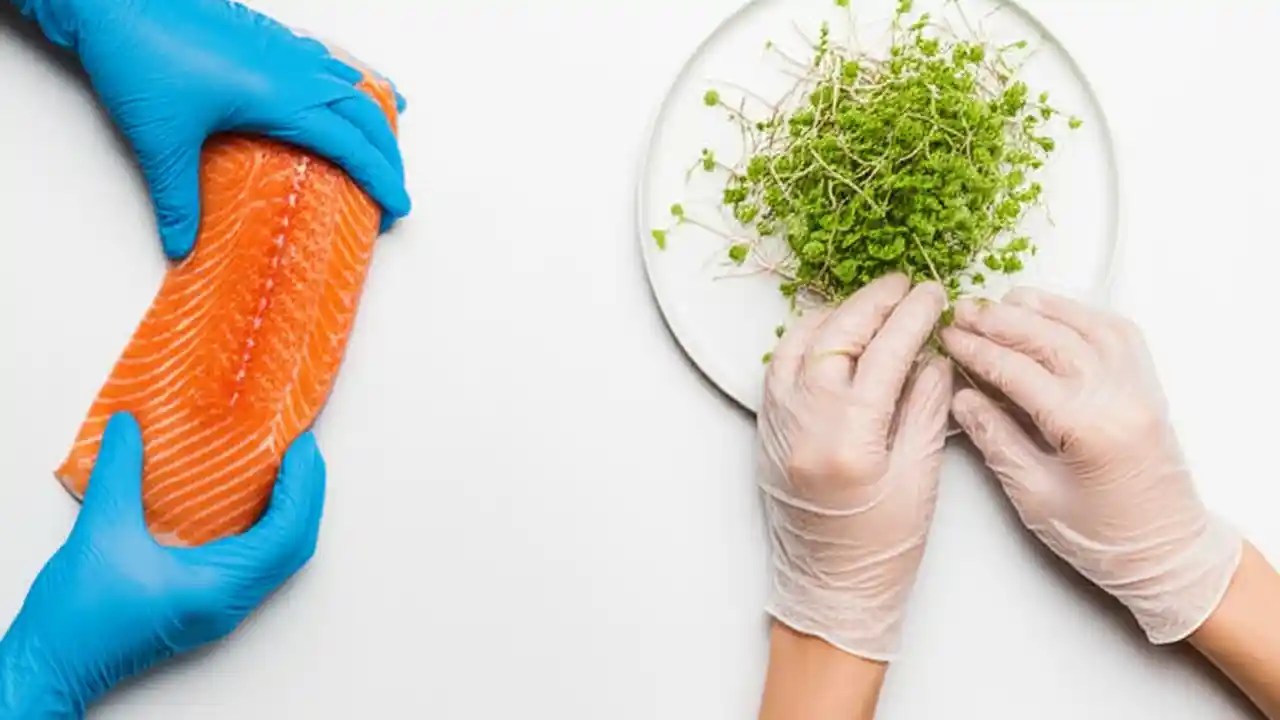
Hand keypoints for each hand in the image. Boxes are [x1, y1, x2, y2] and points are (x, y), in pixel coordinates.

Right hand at [0, 413, 325, 715]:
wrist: (53, 665)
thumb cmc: (77, 617)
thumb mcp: (100, 532)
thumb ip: (119, 472)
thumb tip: (130, 425)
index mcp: (217, 587)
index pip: (285, 534)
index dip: (302, 487)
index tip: (302, 447)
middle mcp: (228, 601)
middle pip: (293, 547)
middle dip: (306, 495)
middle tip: (303, 450)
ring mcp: (220, 607)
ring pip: (278, 558)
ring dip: (290, 513)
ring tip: (288, 469)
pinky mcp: (206, 606)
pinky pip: (256, 564)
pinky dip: (267, 530)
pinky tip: (254, 504)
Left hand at [18, 0, 409, 258]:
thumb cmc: (138, 57)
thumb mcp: (158, 141)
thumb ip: (177, 198)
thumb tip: (182, 244)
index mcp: (281, 99)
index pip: (349, 145)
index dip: (380, 178)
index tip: (398, 205)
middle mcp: (292, 70)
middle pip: (363, 114)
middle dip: (388, 152)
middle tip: (395, 185)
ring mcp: (280, 47)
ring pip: (350, 80)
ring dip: (374, 113)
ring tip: (389, 136)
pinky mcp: (263, 35)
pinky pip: (325, 57)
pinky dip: (347, 77)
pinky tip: (343, 82)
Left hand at [758, 274, 950, 661]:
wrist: (828, 591)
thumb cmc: (881, 549)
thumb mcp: (920, 479)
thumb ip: (926, 409)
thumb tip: (933, 356)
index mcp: (847, 439)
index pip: (883, 354)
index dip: (912, 316)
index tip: (933, 294)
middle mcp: (803, 424)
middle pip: (835, 337)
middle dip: (873, 303)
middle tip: (905, 285)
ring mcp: (778, 424)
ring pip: (797, 345)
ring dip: (836, 315)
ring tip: (872, 302)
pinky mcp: (767, 430)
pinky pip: (778, 367)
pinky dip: (805, 340)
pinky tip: (831, 333)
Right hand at [941, 288, 1240, 642]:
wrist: (1166, 553)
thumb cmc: (1101, 537)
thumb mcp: (1033, 495)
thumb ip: (995, 438)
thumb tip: (962, 397)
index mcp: (1087, 426)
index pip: (1018, 370)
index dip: (976, 350)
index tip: (946, 337)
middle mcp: (1119, 395)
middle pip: (1049, 337)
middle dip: (999, 320)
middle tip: (961, 312)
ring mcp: (1139, 385)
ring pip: (1083, 325)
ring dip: (1038, 309)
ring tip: (998, 303)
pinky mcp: (1148, 385)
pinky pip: (1115, 332)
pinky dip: (1078, 314)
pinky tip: (1051, 312)